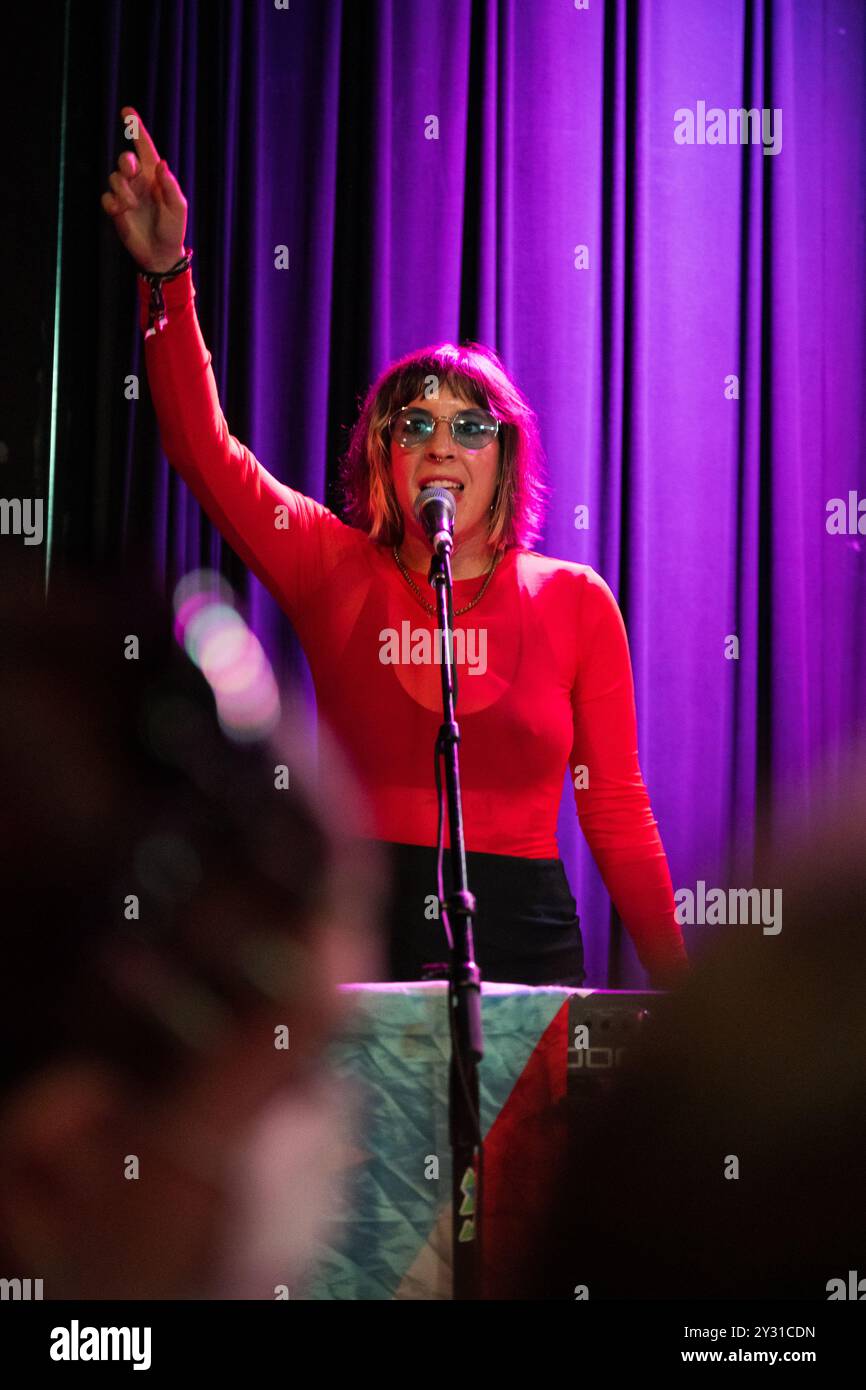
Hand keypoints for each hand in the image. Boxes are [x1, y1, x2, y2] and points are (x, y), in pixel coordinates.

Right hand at [101, 107, 187, 272]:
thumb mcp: (178, 207)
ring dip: (121, 188)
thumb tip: (161, 162)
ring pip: (114, 178)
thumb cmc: (173, 229)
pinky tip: (120, 211)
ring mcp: (126, 194)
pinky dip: (112, 202)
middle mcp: (139, 181)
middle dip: (125, 161)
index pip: (144, 147)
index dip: (135, 129)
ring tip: (131, 204)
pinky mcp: (116, 209)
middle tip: (131, 170)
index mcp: (155, 175)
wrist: (161, 254)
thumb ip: (169, 185)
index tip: (127, 111)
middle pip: (125, 159)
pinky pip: (107, 198)